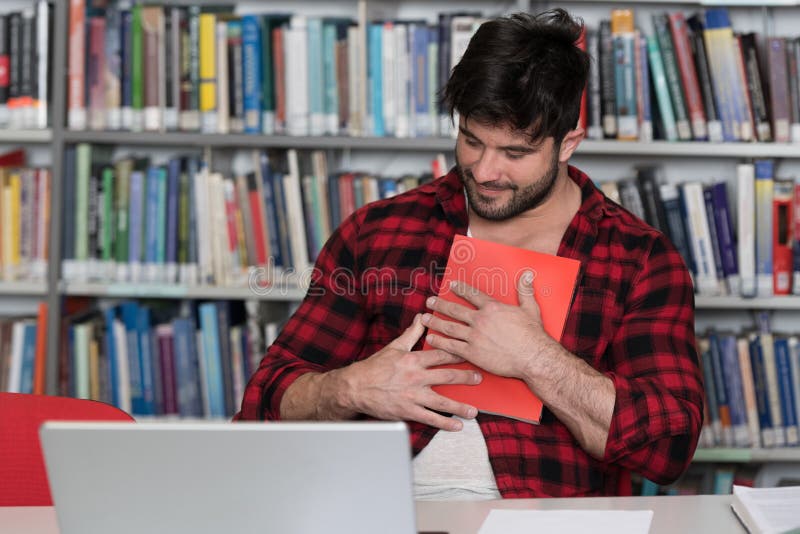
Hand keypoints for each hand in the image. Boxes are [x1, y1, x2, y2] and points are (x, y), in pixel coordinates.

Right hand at [344, 314, 481, 430]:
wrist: (356, 388)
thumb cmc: (375, 367)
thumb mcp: (394, 347)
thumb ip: (412, 333)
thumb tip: (422, 317)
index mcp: (413, 360)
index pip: (441, 354)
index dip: (459, 353)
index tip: (473, 352)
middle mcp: (415, 378)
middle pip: (446, 377)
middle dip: (465, 377)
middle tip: (479, 378)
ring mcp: (412, 396)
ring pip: (442, 402)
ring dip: (460, 406)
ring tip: (474, 411)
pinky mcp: (408, 412)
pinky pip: (430, 419)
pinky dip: (445, 423)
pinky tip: (457, 426)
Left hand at [422, 271, 558, 378]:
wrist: (533, 357)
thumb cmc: (533, 335)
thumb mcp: (531, 309)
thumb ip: (525, 291)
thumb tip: (527, 274)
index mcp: (492, 308)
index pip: (472, 295)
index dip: (460, 289)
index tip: (451, 285)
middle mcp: (480, 320)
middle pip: (455, 310)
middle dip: (440, 305)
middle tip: (430, 301)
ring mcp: (474, 337)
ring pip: (449, 327)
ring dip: (435, 322)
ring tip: (425, 318)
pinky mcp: (472, 353)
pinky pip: (452, 346)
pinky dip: (440, 342)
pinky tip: (431, 339)